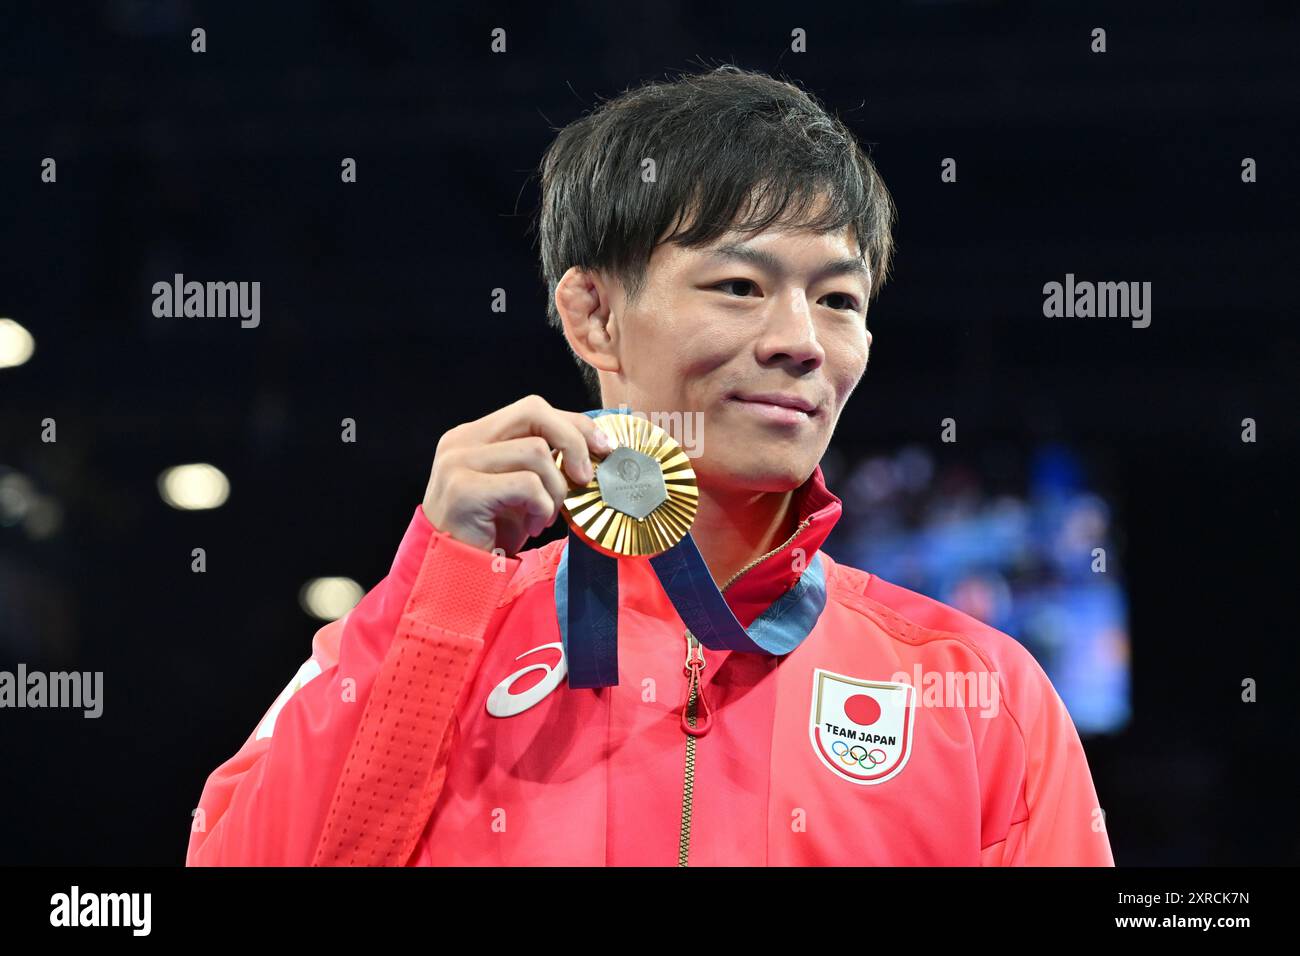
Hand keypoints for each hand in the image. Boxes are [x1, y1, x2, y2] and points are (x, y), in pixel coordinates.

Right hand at [422, 394, 613, 554]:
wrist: (453, 574)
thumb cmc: (489, 534)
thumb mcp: (519, 490)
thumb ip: (541, 463)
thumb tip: (592, 447)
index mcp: (474, 435)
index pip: (533, 410)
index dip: (573, 424)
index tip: (602, 447)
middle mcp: (462, 441)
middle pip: (534, 413)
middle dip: (573, 442)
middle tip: (585, 477)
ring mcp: (458, 463)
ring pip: (536, 452)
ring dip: (554, 489)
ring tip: (543, 517)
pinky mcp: (464, 490)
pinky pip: (527, 485)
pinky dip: (542, 508)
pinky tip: (532, 527)